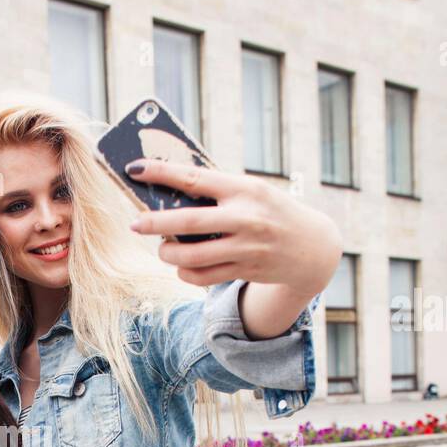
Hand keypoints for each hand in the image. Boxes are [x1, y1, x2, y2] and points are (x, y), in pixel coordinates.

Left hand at [125, 158, 340, 299]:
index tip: (134, 169)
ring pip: (193, 257)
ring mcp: (246, 247)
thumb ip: (217, 190)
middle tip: (135, 224)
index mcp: (244, 189)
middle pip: (189, 222)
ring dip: (168, 253)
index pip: (195, 178)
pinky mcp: (245, 270)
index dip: (161, 173)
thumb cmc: (271, 211)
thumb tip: (168, 189)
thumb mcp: (251, 191)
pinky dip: (185, 272)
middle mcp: (246, 218)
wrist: (312, 247)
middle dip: (155, 223)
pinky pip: (203, 277)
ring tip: (162, 248)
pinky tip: (181, 266)